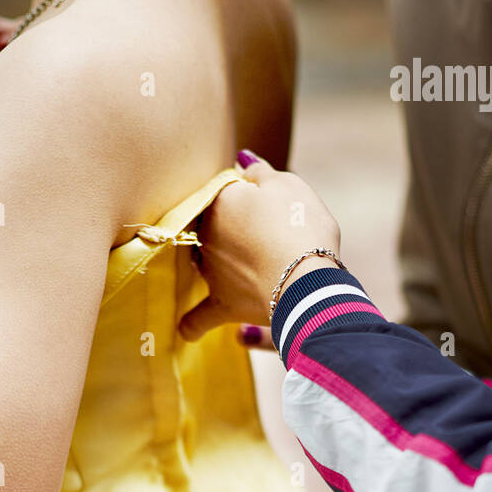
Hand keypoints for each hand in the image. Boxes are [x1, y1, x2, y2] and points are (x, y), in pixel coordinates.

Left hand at [180, 152, 339, 341]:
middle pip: (212, 227)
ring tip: (239, 263)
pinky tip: (186, 330)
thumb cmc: (300, 225)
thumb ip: (260, 172)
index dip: (243, 195)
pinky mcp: (221, 304)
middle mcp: (206, 235)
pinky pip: (199, 317)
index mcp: (220, 201)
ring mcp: (210, 272)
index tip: (263, 200)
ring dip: (213, 261)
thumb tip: (242, 161)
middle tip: (261, 232)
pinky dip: (193, 324)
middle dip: (229, 228)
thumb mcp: (288, 186)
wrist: (306, 279)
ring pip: (203, 262)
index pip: (223, 191)